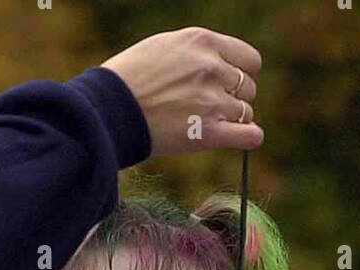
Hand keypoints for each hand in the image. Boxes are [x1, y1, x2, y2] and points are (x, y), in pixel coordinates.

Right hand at [101, 27, 262, 155]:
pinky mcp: (209, 132)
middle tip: (210, 107)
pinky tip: (241, 138)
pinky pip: (250, 136)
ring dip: (234, 119)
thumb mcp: (166, 47)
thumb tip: (221, 67)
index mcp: (203, 42)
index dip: (241, 73)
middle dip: (234, 98)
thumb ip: (198, 53)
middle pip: (248, 87)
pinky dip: (249, 137)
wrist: (110, 109)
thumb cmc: (130, 79)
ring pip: (246, 113)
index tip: (228, 84)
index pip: (249, 60)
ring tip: (208, 123)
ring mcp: (212, 101)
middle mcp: (212, 68)